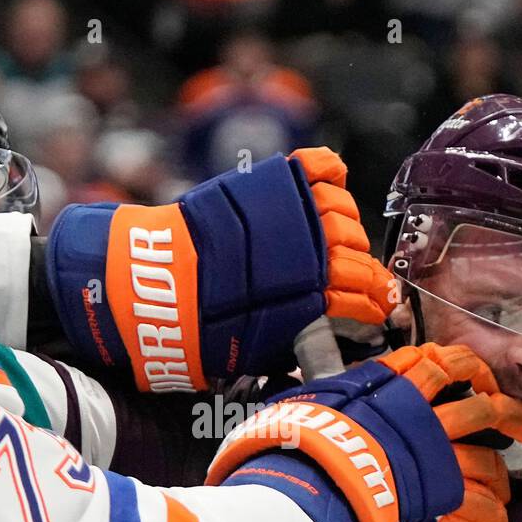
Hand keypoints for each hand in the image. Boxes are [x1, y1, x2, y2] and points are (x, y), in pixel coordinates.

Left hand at [45, 149, 394, 392]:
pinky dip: (329, 170)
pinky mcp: (266, 184)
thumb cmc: (190, 333)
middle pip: (357, 256)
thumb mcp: (249, 355)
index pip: (361, 298)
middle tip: (363, 279)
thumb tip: (323, 341)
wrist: (144, 287)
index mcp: (307, 299)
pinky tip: (333, 180)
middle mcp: (307, 253)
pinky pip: (316, 166)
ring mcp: (289, 214)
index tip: (377, 309)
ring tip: (339, 239)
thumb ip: (291, 342)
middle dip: (366, 272)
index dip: (374, 305)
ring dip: (347, 228)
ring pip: (343, 213)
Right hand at [206, 343, 521, 521]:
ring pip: (487, 460)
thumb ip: (318, 404)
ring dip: (500, 478)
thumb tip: (296, 407)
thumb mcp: (304, 405)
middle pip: (483, 406)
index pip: (438, 363)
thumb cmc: (294, 442)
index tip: (476, 377)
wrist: (307, 478)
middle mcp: (421, 415)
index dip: (466, 368)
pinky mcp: (441, 495)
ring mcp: (436, 455)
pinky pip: (478, 509)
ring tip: (505, 491)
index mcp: (390, 386)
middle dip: (512, 417)